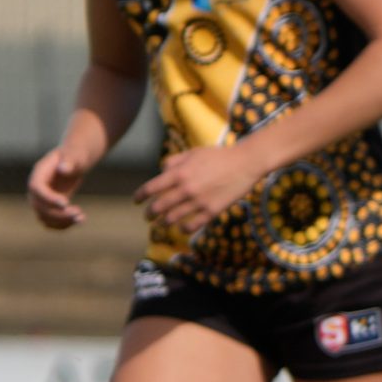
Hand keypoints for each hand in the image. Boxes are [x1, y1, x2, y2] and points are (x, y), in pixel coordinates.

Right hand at [26, 148, 87, 229]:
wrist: (74, 162)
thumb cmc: (75, 156)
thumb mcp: (75, 155)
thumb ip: (70, 160)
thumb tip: (64, 168)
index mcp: (39, 174)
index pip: (37, 188)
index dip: (48, 198)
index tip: (66, 203)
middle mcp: (36, 189)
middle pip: (39, 206)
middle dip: (58, 213)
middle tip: (79, 213)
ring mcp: (40, 200)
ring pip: (44, 217)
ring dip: (61, 221)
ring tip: (81, 218)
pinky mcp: (49, 207)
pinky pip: (51, 221)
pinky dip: (63, 225)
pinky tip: (79, 220)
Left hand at [137, 145, 262, 237]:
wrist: (245, 164)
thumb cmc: (218, 156)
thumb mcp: (192, 152)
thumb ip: (174, 161)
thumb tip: (162, 171)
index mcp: (179, 173)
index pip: (151, 188)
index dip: (140, 196)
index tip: (136, 201)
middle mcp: (186, 189)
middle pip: (159, 206)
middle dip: (150, 214)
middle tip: (148, 217)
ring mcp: (199, 201)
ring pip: (173, 218)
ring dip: (164, 223)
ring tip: (163, 224)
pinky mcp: (212, 211)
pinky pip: (192, 225)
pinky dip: (184, 229)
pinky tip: (182, 228)